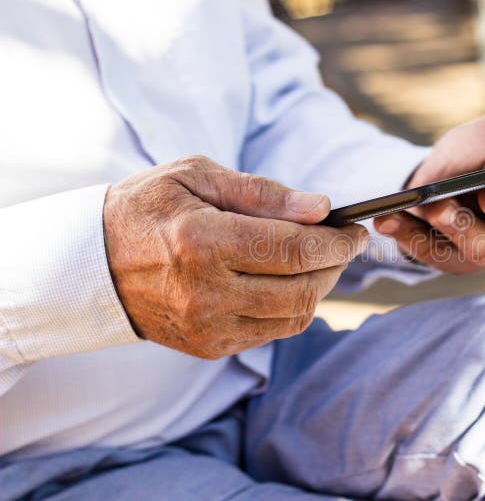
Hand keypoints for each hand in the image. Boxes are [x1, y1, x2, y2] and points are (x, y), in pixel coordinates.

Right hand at [104, 156, 366, 358]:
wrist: (90, 265)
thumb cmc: (145, 208)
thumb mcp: (195, 176)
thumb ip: (262, 193)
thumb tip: (320, 207)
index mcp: (202, 241)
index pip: (294, 248)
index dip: (336, 241)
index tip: (355, 229)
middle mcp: (207, 292)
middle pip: (303, 288)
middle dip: (336, 265)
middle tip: (344, 243)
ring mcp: (207, 326)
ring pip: (294, 317)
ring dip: (320, 288)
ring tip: (319, 261)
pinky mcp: (207, 346)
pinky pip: (271, 332)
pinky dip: (292, 307)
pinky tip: (288, 282)